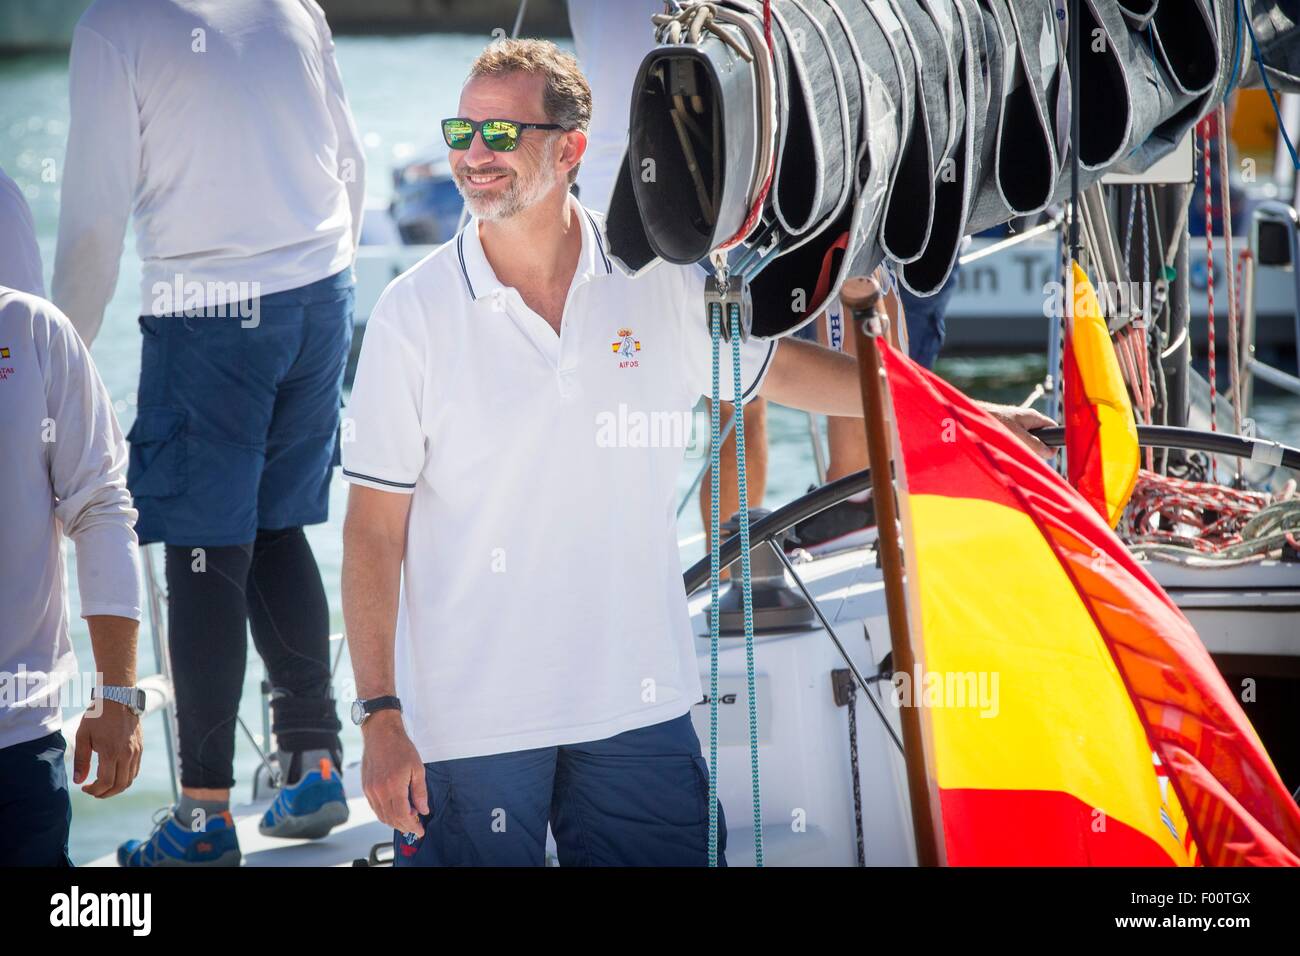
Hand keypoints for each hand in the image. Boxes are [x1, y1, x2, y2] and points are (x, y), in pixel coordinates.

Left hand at [73, 699, 142, 796]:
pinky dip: (125, 777)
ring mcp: (136, 751)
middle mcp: (127, 754)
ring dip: (116, 787)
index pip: (106, 782)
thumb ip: (81, 761)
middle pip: (120, 785)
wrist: (119, 698)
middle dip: (105, 793)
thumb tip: (79, 781)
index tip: (85, 788)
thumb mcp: (83, 736)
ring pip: (130, 779)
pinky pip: (135, 770)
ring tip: (103, 785)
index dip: (95, 790)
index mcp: (111, 752)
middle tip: (94, 791)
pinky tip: (114, 773)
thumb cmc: (98, 716)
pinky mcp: (140, 748)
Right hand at [361, 710, 429, 836]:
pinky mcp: (366, 787)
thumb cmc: (400, 747)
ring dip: (394, 822)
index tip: (419, 830)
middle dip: (404, 826)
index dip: (412, 826)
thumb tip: (423, 810)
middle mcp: (379, 791)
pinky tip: (395, 811)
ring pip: (381, 815)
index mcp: (393, 787)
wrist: (381, 734)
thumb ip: (420, 792)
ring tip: (407, 820)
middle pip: (391, 819)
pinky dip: (385, 814)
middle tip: (415, 827)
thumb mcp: (417, 768)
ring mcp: (370, 790)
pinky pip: (375, 807)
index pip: (402, 816)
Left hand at [978, 402, 1056, 459]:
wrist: (972, 413)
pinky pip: (1016, 438)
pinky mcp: (1007, 426)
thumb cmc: (995, 421)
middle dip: (1037, 447)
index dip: (1054, 441)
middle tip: (1027, 454)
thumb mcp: (1018, 435)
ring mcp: (1017, 422)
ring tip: (1013, 450)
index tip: (1048, 453)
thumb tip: (1050, 453)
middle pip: (1041, 435)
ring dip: (1024, 447)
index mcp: (1033, 417)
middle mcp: (1027, 418)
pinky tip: (1005, 448)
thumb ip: (1035, 444)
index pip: (1053, 427)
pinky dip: (1014, 445)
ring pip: (1028, 438)